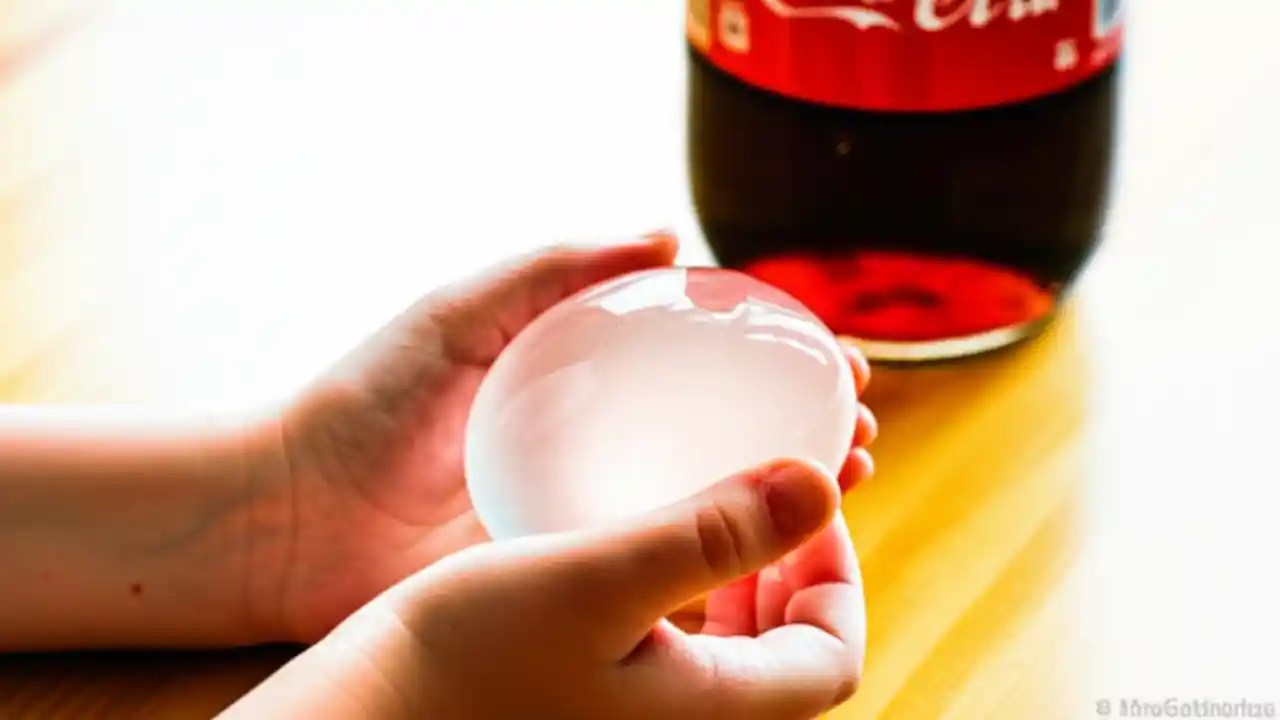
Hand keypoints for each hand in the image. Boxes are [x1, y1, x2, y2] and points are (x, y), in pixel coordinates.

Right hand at [223, 459, 863, 719]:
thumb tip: (820, 481)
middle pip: (792, 658)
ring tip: (705, 509)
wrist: (363, 715)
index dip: (840, 574)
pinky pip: (675, 655)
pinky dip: (684, 598)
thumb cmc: (461, 656)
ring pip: (734, 657)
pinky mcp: (592, 708)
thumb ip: (712, 533)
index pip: (836, 659)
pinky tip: (634, 545)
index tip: (803, 497)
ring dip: (741, 580)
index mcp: (709, 716)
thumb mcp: (595, 578)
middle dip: (795, 571)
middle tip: (762, 495)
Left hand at [253, 233, 877, 641]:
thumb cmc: (368, 404)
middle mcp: (598, 456)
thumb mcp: (463, 311)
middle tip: (865, 434)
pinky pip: (653, 578)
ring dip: (786, 508)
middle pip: (727, 446)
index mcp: (585, 391)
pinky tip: (771, 564)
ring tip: (850, 490)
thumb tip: (668, 234)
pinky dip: (717, 572)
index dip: (782, 369)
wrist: (290, 516)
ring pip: (708, 518)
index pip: (708, 376)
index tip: (843, 364)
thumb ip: (555, 267)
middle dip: (808, 442)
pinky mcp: (565, 585)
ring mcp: (587, 524)